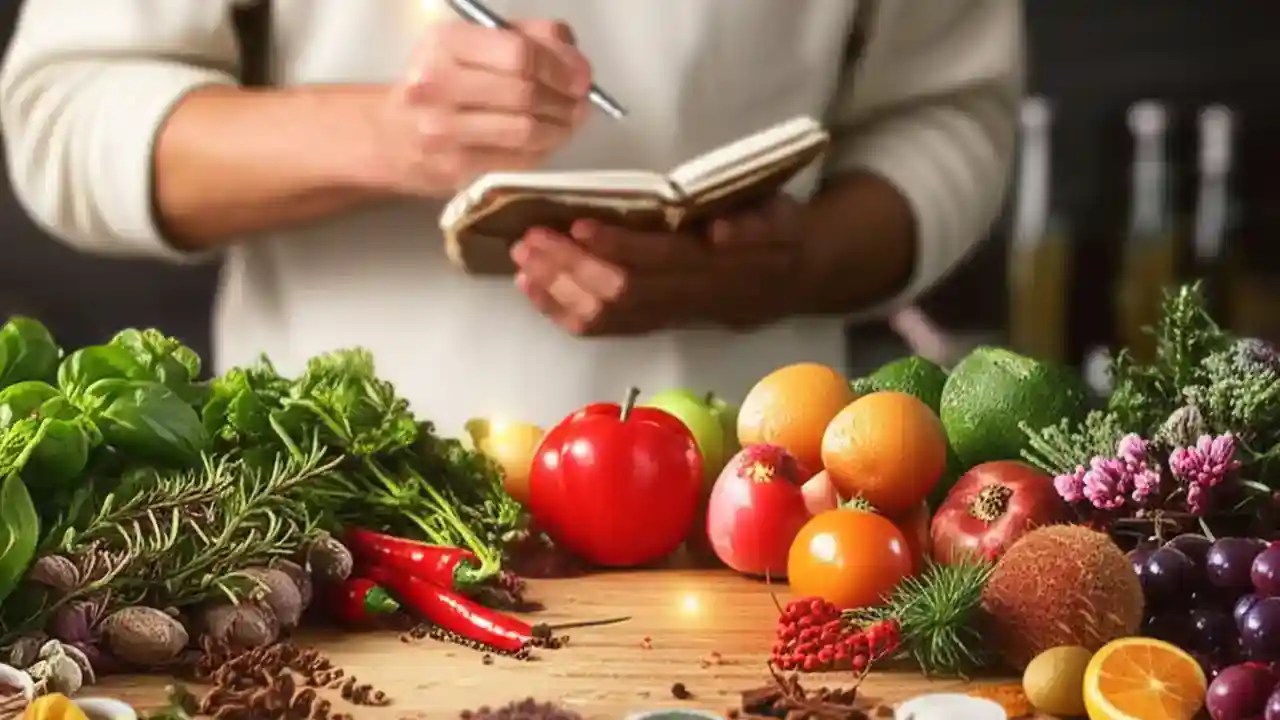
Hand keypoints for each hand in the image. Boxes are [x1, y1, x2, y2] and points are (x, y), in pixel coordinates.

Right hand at [366, 19, 591, 196]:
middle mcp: (437, 85)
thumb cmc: (442, 82)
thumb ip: (530, 38)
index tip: (580, 77)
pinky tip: (547, 141)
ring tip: (569, 121)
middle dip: (565, 100)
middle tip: (581, 103)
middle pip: (526, 94)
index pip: (519, 54)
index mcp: (445, 43)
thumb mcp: (475, 43)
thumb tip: (576, 64)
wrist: (391, 135)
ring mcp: (443, 132)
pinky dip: (543, 150)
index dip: (560, 67)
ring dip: (560, 128)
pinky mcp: (456, 169)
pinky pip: (518, 160)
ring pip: (526, 131)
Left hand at [511, 195, 810, 334]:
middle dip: (570, 267)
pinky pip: (599, 329)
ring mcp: (663, 317)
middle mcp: (685, 298)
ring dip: (556, 289)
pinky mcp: (648, 324)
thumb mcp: (780, 217)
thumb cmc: (776, 233)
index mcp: (715, 268)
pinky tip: (529, 287)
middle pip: (619, 292)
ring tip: (522, 259)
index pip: (658, 262)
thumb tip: (719, 233)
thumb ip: (757, 223)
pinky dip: (558, 310)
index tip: (578, 224)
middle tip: (530, 238)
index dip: (617, 246)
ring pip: (604, 315)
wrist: (786, 280)